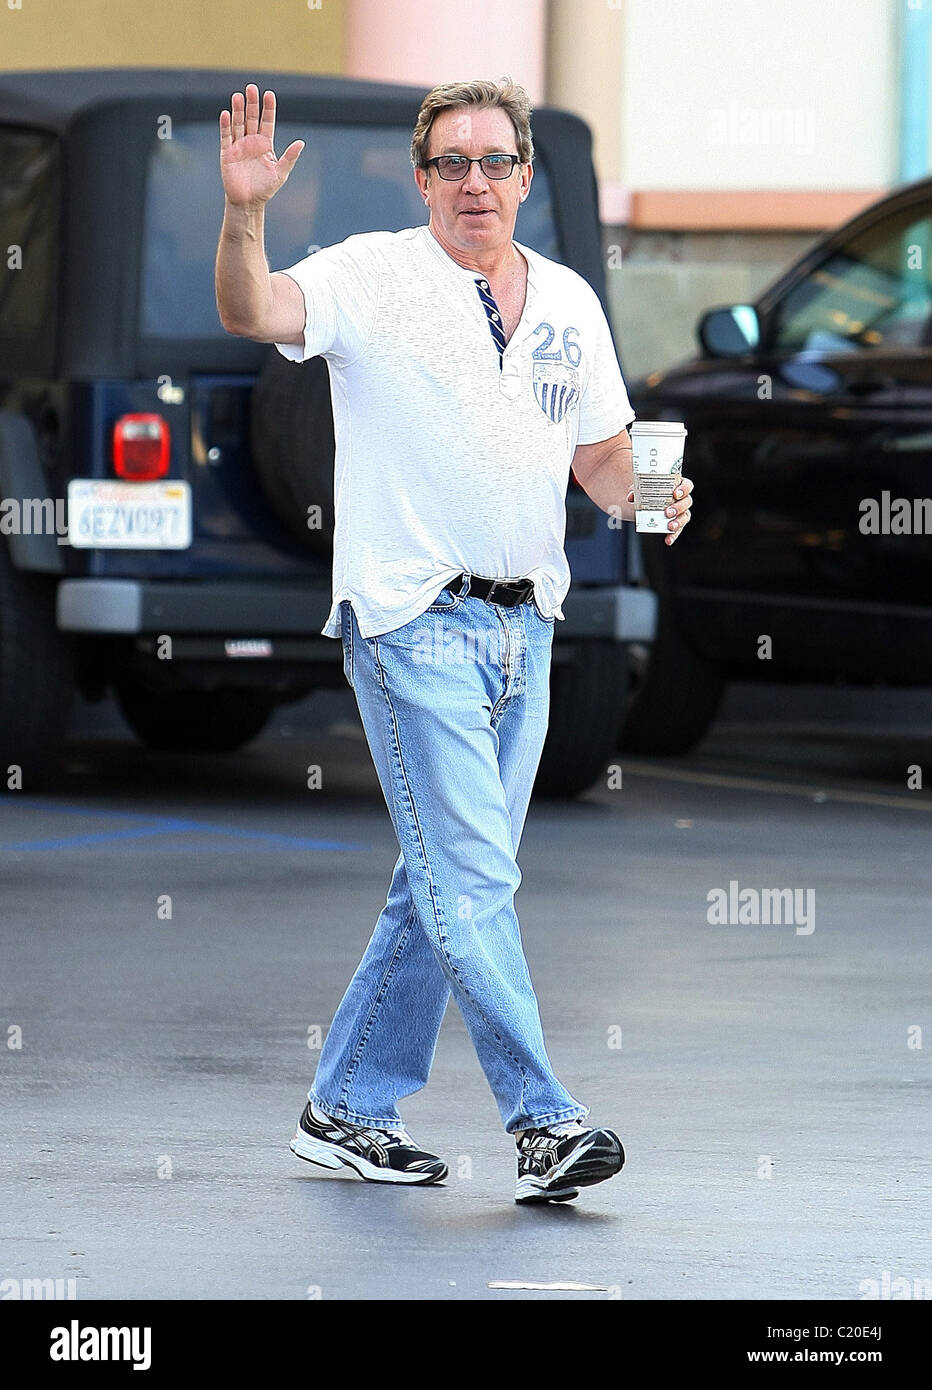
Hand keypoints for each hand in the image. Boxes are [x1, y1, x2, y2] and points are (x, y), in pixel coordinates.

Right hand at [219, 84, 303, 209]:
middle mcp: (251, 141)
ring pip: (238, 124)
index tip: (269, 94)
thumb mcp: (280, 173)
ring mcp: (238, 146)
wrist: (248, 203)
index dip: (268, 108)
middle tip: (251, 87)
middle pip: (251, 118)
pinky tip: (226, 114)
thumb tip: (301, 143)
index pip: (267, 122)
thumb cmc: (265, 189)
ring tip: (238, 96)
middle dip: (251, 103)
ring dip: (237, 110)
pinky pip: (226, 136)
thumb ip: (290, 157)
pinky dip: (225, 126)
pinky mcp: (227, 153)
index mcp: (265, 144)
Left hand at [626, 476, 693, 543]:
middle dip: (678, 507)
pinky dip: (673, 535)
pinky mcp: (677, 522)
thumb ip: (637, 490)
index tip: (675, 494)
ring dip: (678, 522)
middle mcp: (682, 499)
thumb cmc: (649, 491)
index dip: (684, 489)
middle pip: (687, 502)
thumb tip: (631, 497)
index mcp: (678, 486)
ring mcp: (681, 512)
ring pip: (685, 516)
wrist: (646, 502)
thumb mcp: (642, 489)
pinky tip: (668, 540)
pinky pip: (678, 529)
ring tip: (670, 526)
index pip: (687, 485)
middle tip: (668, 512)